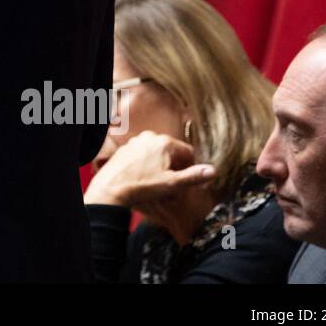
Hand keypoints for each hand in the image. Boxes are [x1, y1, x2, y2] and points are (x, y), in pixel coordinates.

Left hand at [83, 131, 215, 207]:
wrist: (111, 188)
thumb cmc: (142, 186)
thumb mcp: (172, 184)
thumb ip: (193, 176)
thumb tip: (214, 171)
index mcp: (165, 142)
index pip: (188, 152)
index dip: (191, 167)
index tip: (188, 181)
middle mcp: (150, 137)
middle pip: (173, 152)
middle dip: (176, 167)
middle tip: (173, 184)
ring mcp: (136, 141)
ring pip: (158, 153)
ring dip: (162, 166)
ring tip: (158, 183)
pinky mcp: (125, 148)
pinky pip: (144, 155)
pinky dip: (148, 164)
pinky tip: (144, 178)